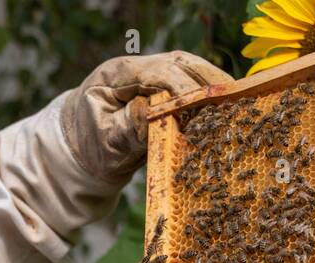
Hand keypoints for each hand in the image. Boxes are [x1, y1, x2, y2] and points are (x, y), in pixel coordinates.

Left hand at [59, 51, 233, 185]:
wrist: (78, 147)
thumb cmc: (89, 146)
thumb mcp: (105, 143)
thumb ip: (127, 128)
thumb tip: (155, 112)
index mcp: (117, 74)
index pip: (159, 72)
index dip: (185, 88)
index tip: (204, 105)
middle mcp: (136, 66)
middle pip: (179, 63)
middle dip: (207, 81)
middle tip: (232, 100)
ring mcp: (149, 73)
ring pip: (188, 68)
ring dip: (212, 83)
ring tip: (236, 100)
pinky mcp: (159, 86)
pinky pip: (188, 81)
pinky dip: (206, 91)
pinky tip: (224, 104)